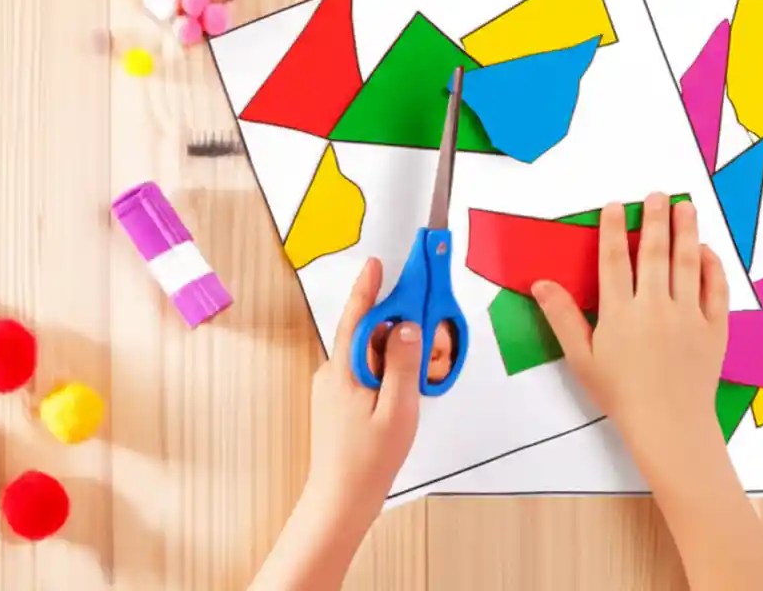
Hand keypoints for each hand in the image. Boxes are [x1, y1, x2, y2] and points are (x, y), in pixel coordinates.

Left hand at [305, 257, 423, 524]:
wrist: (341, 499)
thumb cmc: (366, 461)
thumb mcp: (397, 410)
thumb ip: (404, 365)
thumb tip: (409, 328)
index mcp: (344, 370)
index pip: (357, 317)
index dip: (369, 287)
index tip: (378, 263)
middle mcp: (334, 372)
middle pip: (369, 334)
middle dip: (400, 329)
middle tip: (428, 333)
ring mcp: (334, 387)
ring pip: (370, 354)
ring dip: (397, 355)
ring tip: (422, 376)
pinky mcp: (339, 400)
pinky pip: (368, 371)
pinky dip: (389, 371)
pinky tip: (406, 391)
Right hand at [531, 194, 728, 461]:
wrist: (669, 425)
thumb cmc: (621, 394)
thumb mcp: (582, 359)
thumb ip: (563, 317)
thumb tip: (541, 283)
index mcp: (620, 313)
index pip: (614, 259)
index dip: (613, 229)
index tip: (614, 206)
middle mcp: (655, 306)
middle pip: (654, 252)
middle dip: (655, 219)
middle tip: (657, 194)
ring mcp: (689, 315)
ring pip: (687, 263)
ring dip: (686, 231)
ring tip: (686, 207)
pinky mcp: (715, 328)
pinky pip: (716, 289)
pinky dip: (712, 266)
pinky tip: (706, 250)